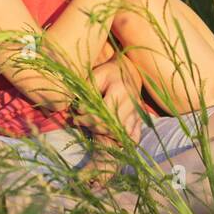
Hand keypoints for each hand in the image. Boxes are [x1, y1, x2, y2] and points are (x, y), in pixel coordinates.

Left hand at [70, 55, 144, 187]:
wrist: (128, 72)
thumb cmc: (108, 74)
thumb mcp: (96, 75)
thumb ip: (87, 89)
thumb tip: (79, 108)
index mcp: (121, 91)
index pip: (101, 114)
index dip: (85, 117)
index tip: (74, 114)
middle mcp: (131, 105)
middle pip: (109, 126)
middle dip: (90, 125)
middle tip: (77, 120)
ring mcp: (137, 115)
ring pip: (119, 134)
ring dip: (102, 134)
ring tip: (89, 126)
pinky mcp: (139, 122)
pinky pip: (132, 138)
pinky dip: (121, 141)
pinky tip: (110, 140)